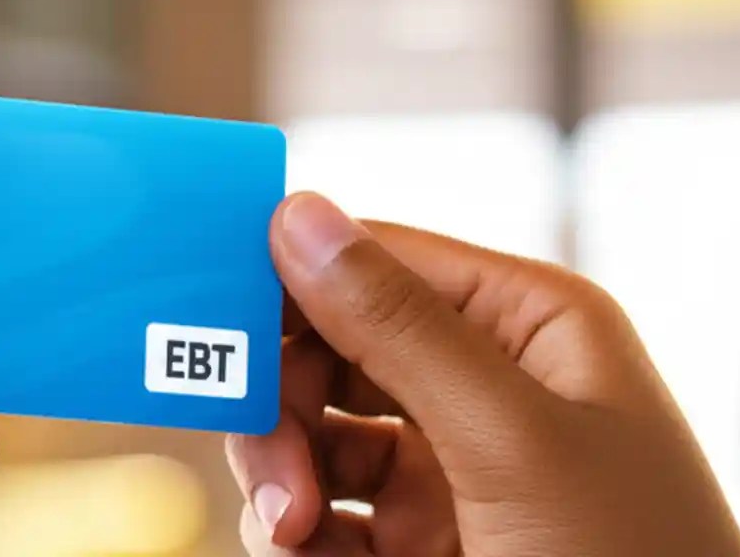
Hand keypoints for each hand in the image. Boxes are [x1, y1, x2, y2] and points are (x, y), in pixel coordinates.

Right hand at [227, 193, 739, 555]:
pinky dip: (301, 534)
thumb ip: (401, 327)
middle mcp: (484, 382)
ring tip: (293, 535)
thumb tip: (301, 216)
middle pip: (328, 350)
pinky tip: (309, 556)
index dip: (288, 282)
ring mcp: (452, 463)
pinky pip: (328, 512)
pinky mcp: (427, 537)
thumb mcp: (512, 441)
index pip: (376, 261)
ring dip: (282, 477)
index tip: (213, 318)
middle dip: (284, 408)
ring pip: (315, 434)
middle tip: (275, 473)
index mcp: (526, 324)